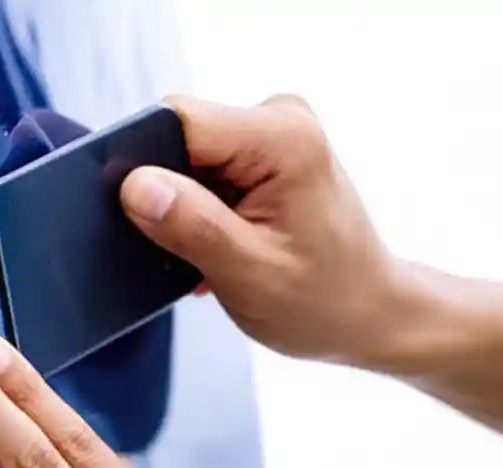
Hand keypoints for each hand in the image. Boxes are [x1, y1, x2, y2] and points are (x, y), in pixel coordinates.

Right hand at [122, 94, 410, 368]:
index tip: (152, 220)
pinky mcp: (266, 150)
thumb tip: (134, 185)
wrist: (368, 313)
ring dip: (187, 206)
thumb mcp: (247, 274)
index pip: (178, 121)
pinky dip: (202, 208)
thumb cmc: (322, 302)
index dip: (147, 165)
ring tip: (213, 253)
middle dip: (170, 192)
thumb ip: (189, 224)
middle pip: (180, 135)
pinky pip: (206, 166)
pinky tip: (222, 243)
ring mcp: (275, 132)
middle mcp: (281, 118)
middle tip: (194, 249)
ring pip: (188, 155)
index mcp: (283, 138)